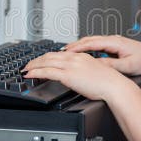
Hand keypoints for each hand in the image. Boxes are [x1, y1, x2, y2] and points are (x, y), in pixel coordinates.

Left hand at [22, 51, 138, 102]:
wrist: (114, 86)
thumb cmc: (108, 83)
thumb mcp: (94, 72)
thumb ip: (83, 71)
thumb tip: (76, 77)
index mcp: (80, 56)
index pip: (58, 54)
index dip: (46, 57)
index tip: (40, 61)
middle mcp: (74, 58)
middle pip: (49, 56)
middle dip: (36, 60)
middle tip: (28, 65)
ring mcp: (70, 66)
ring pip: (46, 62)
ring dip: (33, 65)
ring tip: (26, 70)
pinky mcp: (68, 75)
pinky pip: (47, 71)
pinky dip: (36, 72)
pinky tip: (30, 75)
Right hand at [63, 35, 140, 76]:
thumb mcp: (127, 66)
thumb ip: (111, 65)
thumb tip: (95, 65)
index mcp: (115, 42)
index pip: (91, 43)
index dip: (77, 47)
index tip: (66, 51)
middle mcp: (114, 39)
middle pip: (89, 40)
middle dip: (75, 45)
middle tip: (61, 51)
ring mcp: (115, 42)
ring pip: (93, 42)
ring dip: (81, 46)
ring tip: (69, 52)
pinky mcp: (116, 46)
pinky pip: (98, 45)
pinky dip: (88, 48)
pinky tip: (84, 54)